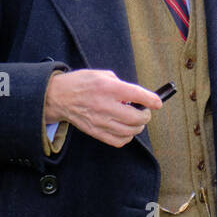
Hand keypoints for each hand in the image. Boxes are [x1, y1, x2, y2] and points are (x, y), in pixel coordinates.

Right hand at [43, 69, 160, 147]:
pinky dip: (127, 137)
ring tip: (136, 121)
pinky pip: (118, 141)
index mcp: (109, 88)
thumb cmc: (80, 83)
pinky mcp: (95, 132)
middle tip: (145, 112)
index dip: (152, 100)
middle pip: (136, 117)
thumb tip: (135, 96)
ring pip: (129, 131)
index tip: (157, 102)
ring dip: (138, 127)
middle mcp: (106, 105)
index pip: (137, 95)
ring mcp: (101, 121)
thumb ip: (120, 84)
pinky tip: (126, 130)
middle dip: (146, 116)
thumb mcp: (101, 75)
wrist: (58, 97)